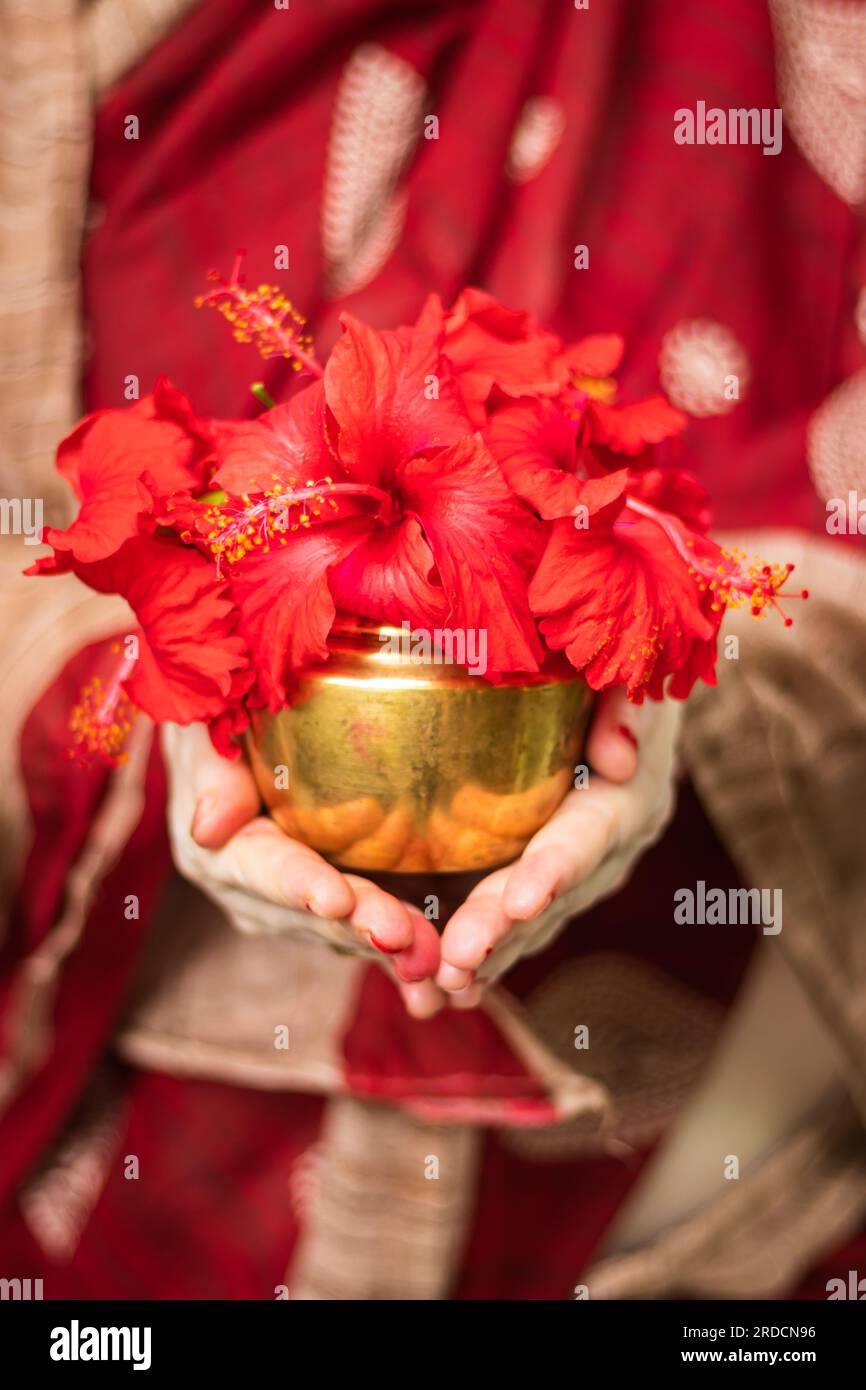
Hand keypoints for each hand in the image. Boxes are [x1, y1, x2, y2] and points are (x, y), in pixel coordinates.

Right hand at [161, 723, 441, 1014]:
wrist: (234, 742)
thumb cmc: (223, 723)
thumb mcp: (206, 731)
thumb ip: (210, 772)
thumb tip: (208, 828)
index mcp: (221, 853)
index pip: (266, 870)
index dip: (302, 885)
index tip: (336, 900)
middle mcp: (253, 895)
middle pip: (312, 914)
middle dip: (359, 925)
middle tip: (406, 936)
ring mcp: (290, 910)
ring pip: (343, 931)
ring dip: (386, 944)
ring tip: (430, 956)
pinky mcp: (328, 910)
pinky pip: (364, 933)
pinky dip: (400, 948)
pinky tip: (438, 965)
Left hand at [432, 690, 681, 1009]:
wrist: (628, 690)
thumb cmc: (613, 667)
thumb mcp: (625, 671)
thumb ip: (625, 705)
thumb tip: (617, 762)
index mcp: (628, 797)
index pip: (586, 838)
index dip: (553, 872)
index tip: (516, 903)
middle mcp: (610, 846)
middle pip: (552, 895)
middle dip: (504, 932)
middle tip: (455, 964)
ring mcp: (583, 870)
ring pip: (533, 921)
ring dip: (490, 956)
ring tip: (437, 988)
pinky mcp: (551, 876)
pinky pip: (515, 919)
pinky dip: (484, 951)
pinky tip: (435, 984)